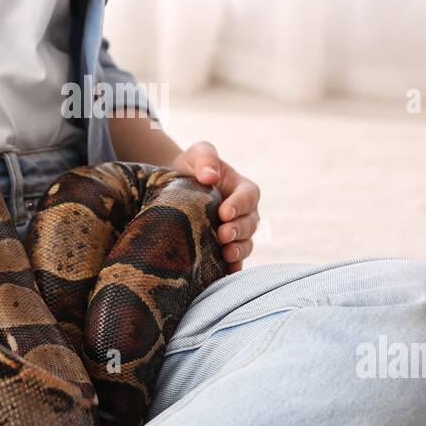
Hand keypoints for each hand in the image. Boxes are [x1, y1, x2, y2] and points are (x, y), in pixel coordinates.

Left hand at [170, 141, 260, 273]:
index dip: (239, 205)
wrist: (175, 187)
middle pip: (250, 224)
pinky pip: (234, 261)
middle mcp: (245, 213)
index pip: (248, 197)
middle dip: (238, 230)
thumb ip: (206, 157)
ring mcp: (236, 233)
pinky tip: (225, 272)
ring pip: (246, 244)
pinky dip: (233, 267)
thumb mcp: (198, 153)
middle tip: (223, 234)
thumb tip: (210, 176)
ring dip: (239, 250)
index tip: (224, 212)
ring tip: (226, 254)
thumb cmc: (192, 167)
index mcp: (243, 189)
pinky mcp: (225, 249)